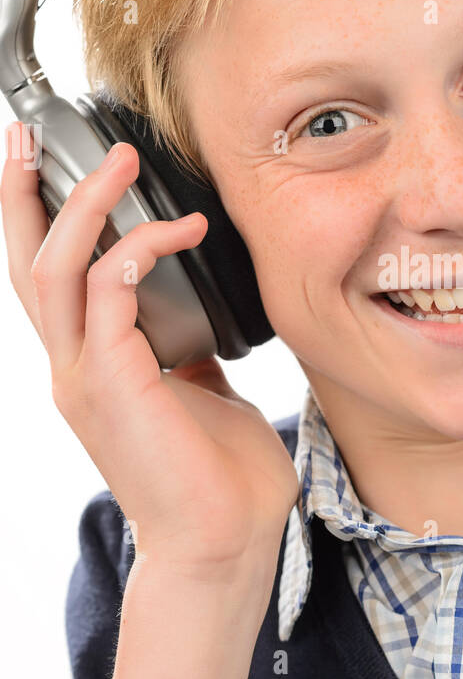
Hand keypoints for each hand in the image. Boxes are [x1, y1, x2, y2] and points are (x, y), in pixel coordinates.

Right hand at [1, 123, 298, 592]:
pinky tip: (179, 230)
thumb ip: (182, 346)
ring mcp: (85, 377)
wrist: (224, 543)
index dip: (40, 221)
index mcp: (91, 366)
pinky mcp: (113, 383)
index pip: (48, 280)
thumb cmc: (219, 475)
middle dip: (22, 195)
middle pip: (24, 264)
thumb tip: (193, 308)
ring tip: (121, 160)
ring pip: (55, 269)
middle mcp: (74, 368)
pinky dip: (140, 249)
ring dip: (85, 206)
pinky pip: (111, 292)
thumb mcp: (199, 389)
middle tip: (29, 135)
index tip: (49, 167)